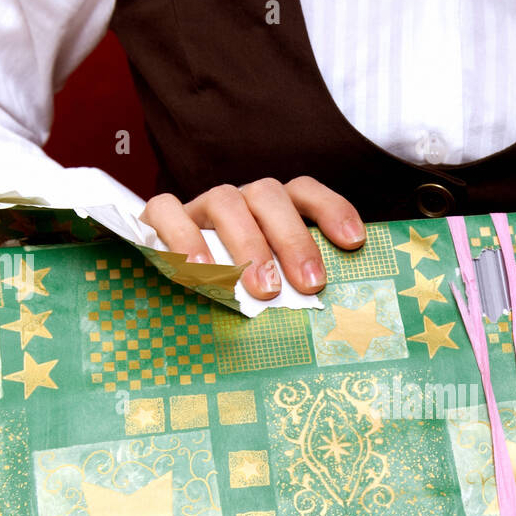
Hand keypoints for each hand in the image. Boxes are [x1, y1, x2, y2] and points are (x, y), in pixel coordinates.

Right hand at [139, 176, 365, 299]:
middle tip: (309, 285)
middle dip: (293, 239)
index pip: (305, 192)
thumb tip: (334, 323)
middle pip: (270, 197)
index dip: (332, 210)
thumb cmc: (237, 291)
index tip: (353, 243)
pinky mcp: (162, 216)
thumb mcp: (273, 288)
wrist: (170, 289)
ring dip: (247, 244)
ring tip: (261, 289)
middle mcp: (242, 200)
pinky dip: (185, 238)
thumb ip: (295, 289)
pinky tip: (199, 272)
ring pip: (226, 201)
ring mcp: (203, 206)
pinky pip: (169, 212)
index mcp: (274, 209)